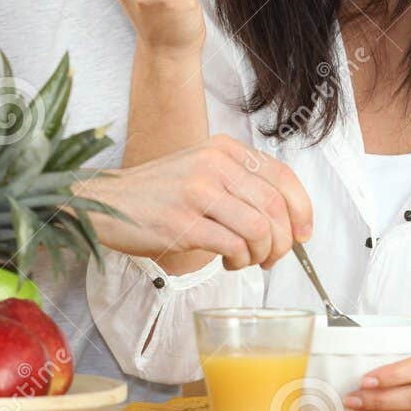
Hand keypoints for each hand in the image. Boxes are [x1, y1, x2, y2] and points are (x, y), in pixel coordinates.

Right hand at [77, 135, 312, 273]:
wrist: (106, 204)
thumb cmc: (157, 195)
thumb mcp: (201, 172)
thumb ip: (239, 184)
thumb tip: (287, 218)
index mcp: (223, 149)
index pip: (283, 177)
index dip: (302, 210)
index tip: (303, 233)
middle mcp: (214, 164)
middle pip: (276, 206)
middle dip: (284, 241)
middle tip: (273, 257)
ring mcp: (199, 191)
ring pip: (259, 228)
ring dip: (262, 253)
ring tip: (246, 260)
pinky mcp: (184, 222)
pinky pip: (233, 245)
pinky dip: (239, 260)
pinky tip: (227, 261)